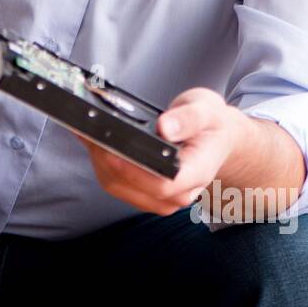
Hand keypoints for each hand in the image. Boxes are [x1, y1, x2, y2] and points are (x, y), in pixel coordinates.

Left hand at [77, 87, 246, 215]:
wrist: (216, 137)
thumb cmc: (211, 124)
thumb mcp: (207, 109)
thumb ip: (188, 117)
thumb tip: (165, 128)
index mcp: (197, 172)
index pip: (162, 184)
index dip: (133, 171)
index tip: (111, 150)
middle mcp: (179, 192)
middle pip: (133, 187)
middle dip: (107, 159)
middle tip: (91, 131)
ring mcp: (161, 197)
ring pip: (118, 186)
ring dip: (100, 161)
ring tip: (91, 133)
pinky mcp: (145, 192)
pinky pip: (116, 183)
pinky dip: (102, 163)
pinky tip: (95, 142)